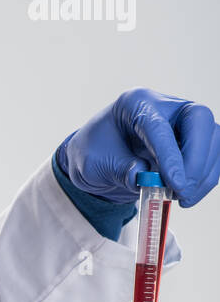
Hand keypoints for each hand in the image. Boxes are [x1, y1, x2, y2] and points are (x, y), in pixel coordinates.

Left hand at [57, 88, 219, 205]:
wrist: (99, 159)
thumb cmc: (94, 153)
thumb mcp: (93, 164)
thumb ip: (118, 169)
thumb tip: (143, 177)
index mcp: (136, 103)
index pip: (160, 125)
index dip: (171, 155)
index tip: (176, 183)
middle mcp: (165, 106)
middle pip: (198, 119)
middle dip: (195, 159)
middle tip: (182, 191)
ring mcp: (183, 121)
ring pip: (212, 138)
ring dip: (203, 173)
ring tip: (182, 198)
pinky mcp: (193, 140)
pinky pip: (212, 155)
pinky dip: (205, 178)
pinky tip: (187, 195)